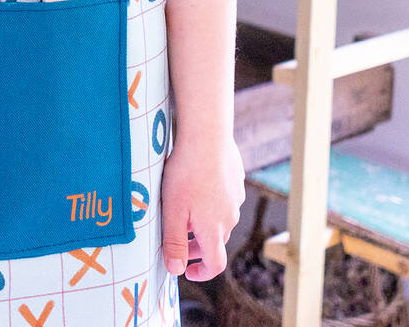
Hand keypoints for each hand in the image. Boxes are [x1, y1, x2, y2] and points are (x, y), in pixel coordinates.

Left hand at [160, 130, 244, 280]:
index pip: (216, 264)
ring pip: (220, 219)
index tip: (187, 271)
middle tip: (178, 241)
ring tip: (184, 211)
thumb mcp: (172, 210)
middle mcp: (229, 217)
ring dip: (204, 223)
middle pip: (216, 242)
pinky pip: (223, 199)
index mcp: (214, 230)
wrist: (207, 136)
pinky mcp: (235, 180)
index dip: (202, 272)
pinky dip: (210, 202)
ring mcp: (235, 198)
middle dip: (197, 247)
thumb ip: (173, 242)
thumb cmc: (186, 173)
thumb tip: (175, 269)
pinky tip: (196, 186)